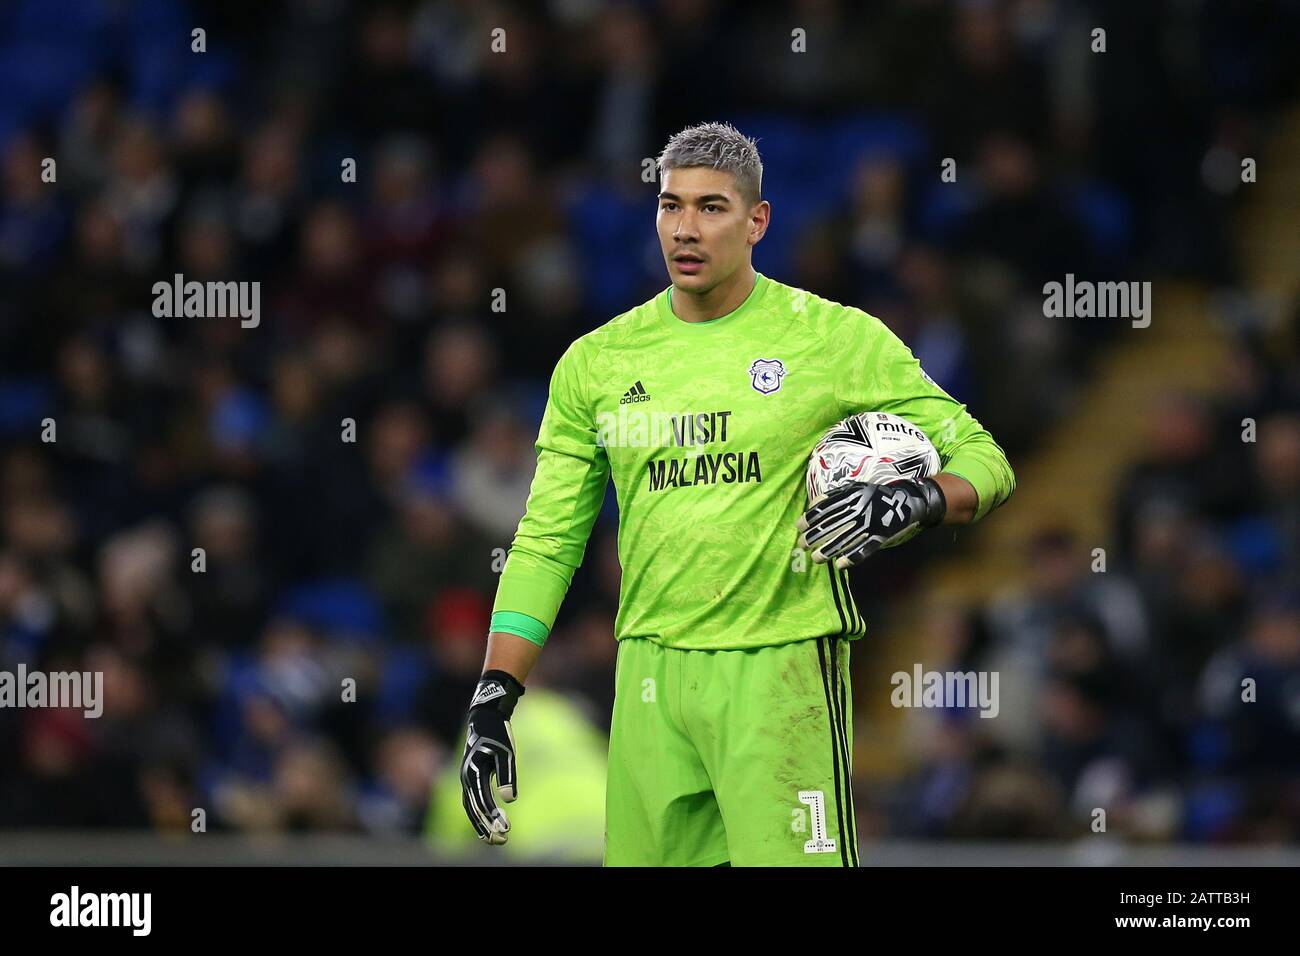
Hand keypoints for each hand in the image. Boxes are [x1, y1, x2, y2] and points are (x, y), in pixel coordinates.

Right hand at [460, 670, 524, 844]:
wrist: (485, 718)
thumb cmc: (498, 733)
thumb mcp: (506, 752)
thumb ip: (507, 775)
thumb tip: (510, 800)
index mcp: (473, 772)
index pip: (482, 801)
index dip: (493, 816)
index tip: (506, 828)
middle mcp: (466, 778)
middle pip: (473, 809)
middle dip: (487, 826)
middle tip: (503, 840)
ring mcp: (466, 779)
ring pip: (470, 808)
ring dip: (481, 824)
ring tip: (496, 840)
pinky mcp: (471, 779)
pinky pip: (471, 802)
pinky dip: (478, 815)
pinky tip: (489, 824)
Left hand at [797, 477, 945, 568]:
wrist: (906, 501)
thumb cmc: (876, 495)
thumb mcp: (856, 488)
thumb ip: (835, 495)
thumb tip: (813, 504)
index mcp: (852, 497)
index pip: (825, 509)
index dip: (810, 518)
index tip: (798, 527)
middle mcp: (859, 510)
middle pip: (831, 526)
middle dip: (814, 537)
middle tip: (802, 545)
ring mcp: (870, 524)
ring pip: (844, 540)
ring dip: (828, 551)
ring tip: (815, 559)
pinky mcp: (881, 537)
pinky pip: (864, 550)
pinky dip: (851, 559)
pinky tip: (839, 565)